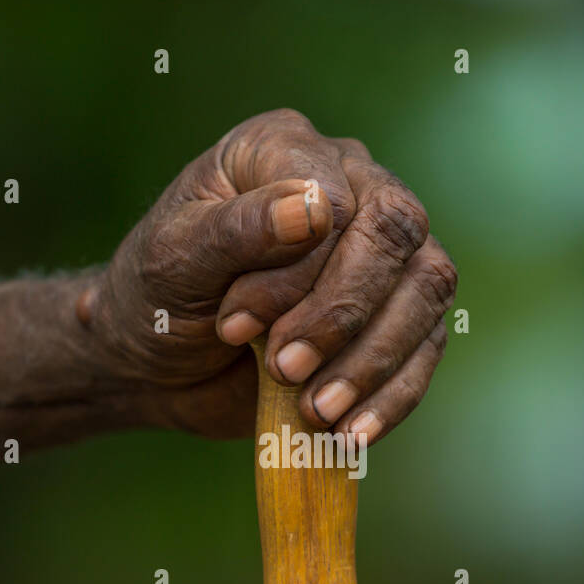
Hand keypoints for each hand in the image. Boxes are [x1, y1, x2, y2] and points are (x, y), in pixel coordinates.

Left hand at [81, 108, 455, 441]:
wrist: (156, 366)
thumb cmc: (156, 296)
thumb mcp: (173, 260)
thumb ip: (238, 229)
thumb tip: (316, 208)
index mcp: (285, 148)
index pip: (338, 196)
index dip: (302, 271)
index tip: (237, 326)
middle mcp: (351, 185)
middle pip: (397, 233)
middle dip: (342, 314)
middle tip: (282, 368)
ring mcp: (384, 252)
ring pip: (426, 290)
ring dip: (372, 360)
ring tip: (314, 411)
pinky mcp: (398, 316)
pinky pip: (426, 349)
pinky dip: (393, 397)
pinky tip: (350, 434)